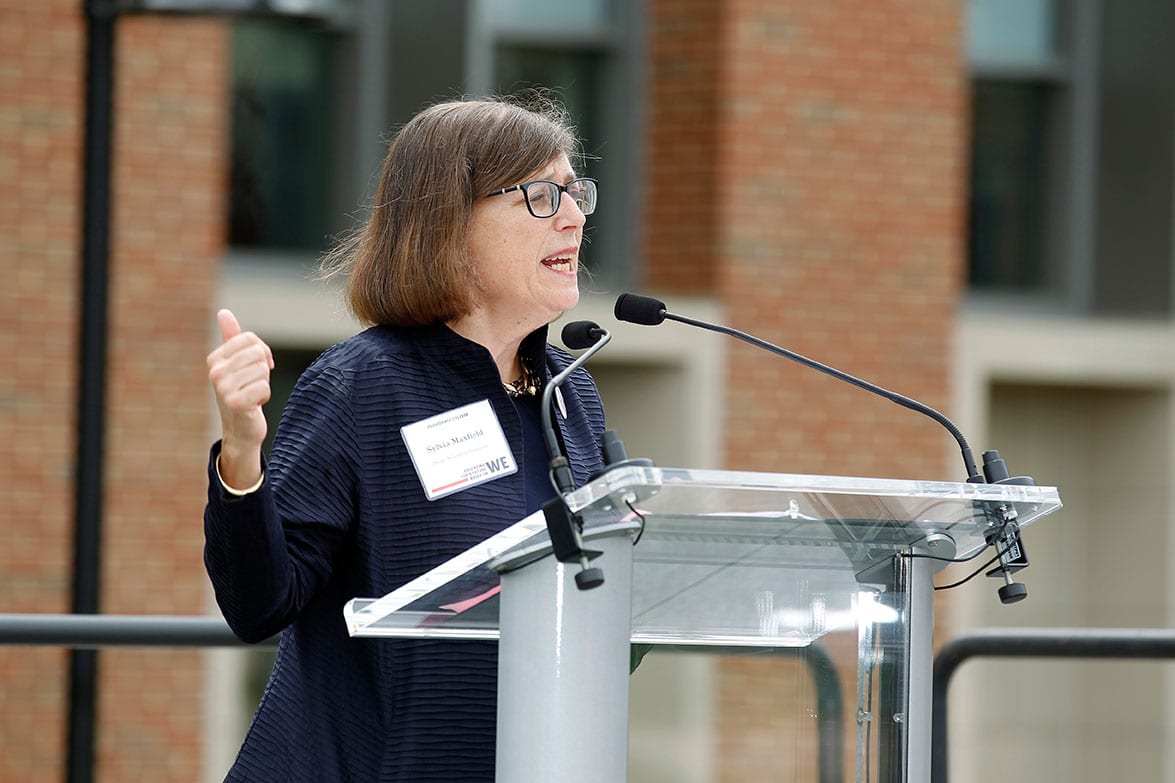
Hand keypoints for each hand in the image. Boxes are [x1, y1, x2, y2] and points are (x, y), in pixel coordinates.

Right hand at [207, 309, 273, 488]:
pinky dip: (265, 396)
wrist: (240, 429)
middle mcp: (215, 372)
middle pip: (258, 353)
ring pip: (262, 370)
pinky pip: (264, 387)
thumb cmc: (242, 392)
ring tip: (252, 395)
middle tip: (253, 385)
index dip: (262, 353)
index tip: (257, 368)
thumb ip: (232, 338)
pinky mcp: (236, 403)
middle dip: (263, 370)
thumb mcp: (236, 364)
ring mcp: (223, 388)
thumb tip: (223, 312)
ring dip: (264, 384)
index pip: (251, 339)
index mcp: (215, 359)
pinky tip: (254, 405)